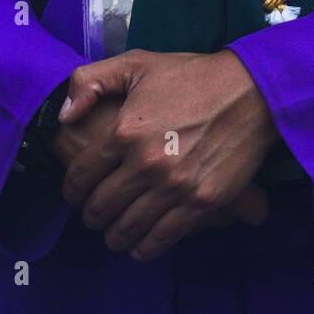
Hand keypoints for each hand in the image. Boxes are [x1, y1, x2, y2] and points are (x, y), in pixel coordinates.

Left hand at [59, 50, 276, 259]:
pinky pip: (163, 238)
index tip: (74, 195)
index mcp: (124, 132)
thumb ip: (89, 82)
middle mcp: (145, 164)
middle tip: (92, 217)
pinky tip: (139, 247)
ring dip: (114, 236)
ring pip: (128, 228)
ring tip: (113, 235)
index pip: (81, 175)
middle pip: (101, 206)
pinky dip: (145, 248)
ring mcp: (174, 186)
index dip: (71, 190)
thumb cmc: (192, 76)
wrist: (249, 91)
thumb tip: (64, 116)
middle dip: (90, 216)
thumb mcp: (136, 64)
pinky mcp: (202, 202)